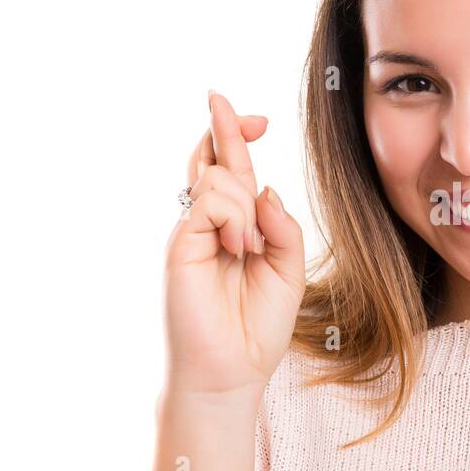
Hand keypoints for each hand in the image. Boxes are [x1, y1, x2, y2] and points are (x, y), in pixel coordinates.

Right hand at [162, 90, 305, 399]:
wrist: (231, 372)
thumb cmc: (257, 328)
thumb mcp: (289, 271)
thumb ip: (283, 227)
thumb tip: (265, 188)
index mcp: (235, 228)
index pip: (234, 172)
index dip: (240, 138)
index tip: (259, 119)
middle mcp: (209, 226)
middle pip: (213, 160)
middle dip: (225, 126)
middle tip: (224, 98)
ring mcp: (191, 233)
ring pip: (219, 179)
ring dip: (246, 205)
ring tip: (249, 249)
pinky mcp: (180, 245)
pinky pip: (211, 203)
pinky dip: (234, 218)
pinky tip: (240, 248)